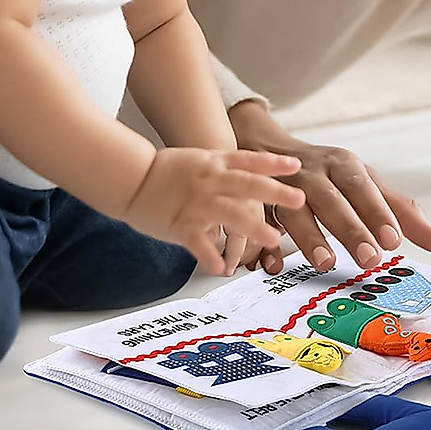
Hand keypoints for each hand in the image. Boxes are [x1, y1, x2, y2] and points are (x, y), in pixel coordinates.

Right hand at [124, 147, 303, 274]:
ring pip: (229, 214)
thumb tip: (249, 182)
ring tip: (273, 239)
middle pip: (247, 185)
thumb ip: (224, 170)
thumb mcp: (199, 160)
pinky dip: (212, 257)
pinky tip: (223, 269)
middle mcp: (209, 181)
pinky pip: (200, 243)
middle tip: (299, 198)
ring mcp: (196, 203)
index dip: (273, 163)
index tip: (296, 166)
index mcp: (214, 163)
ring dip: (252, 226)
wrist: (131, 176)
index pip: (248, 161)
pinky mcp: (181, 225)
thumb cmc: (165, 170)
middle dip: (274, 192)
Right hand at [230, 101, 430, 275]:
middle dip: (350, 227)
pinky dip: (262, 244)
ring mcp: (281, 187)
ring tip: (326, 262)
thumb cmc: (330, 175)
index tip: (394, 241)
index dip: (377, 213)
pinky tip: (272, 265)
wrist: (268, 149)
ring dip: (308, 235)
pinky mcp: (256, 203)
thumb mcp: (366, 184)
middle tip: (369, 258)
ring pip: (293, 209)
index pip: (362, 186)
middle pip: (331, 198)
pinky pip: (257, 222)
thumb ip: (401, 213)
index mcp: (342, 164)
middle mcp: (312, 172)